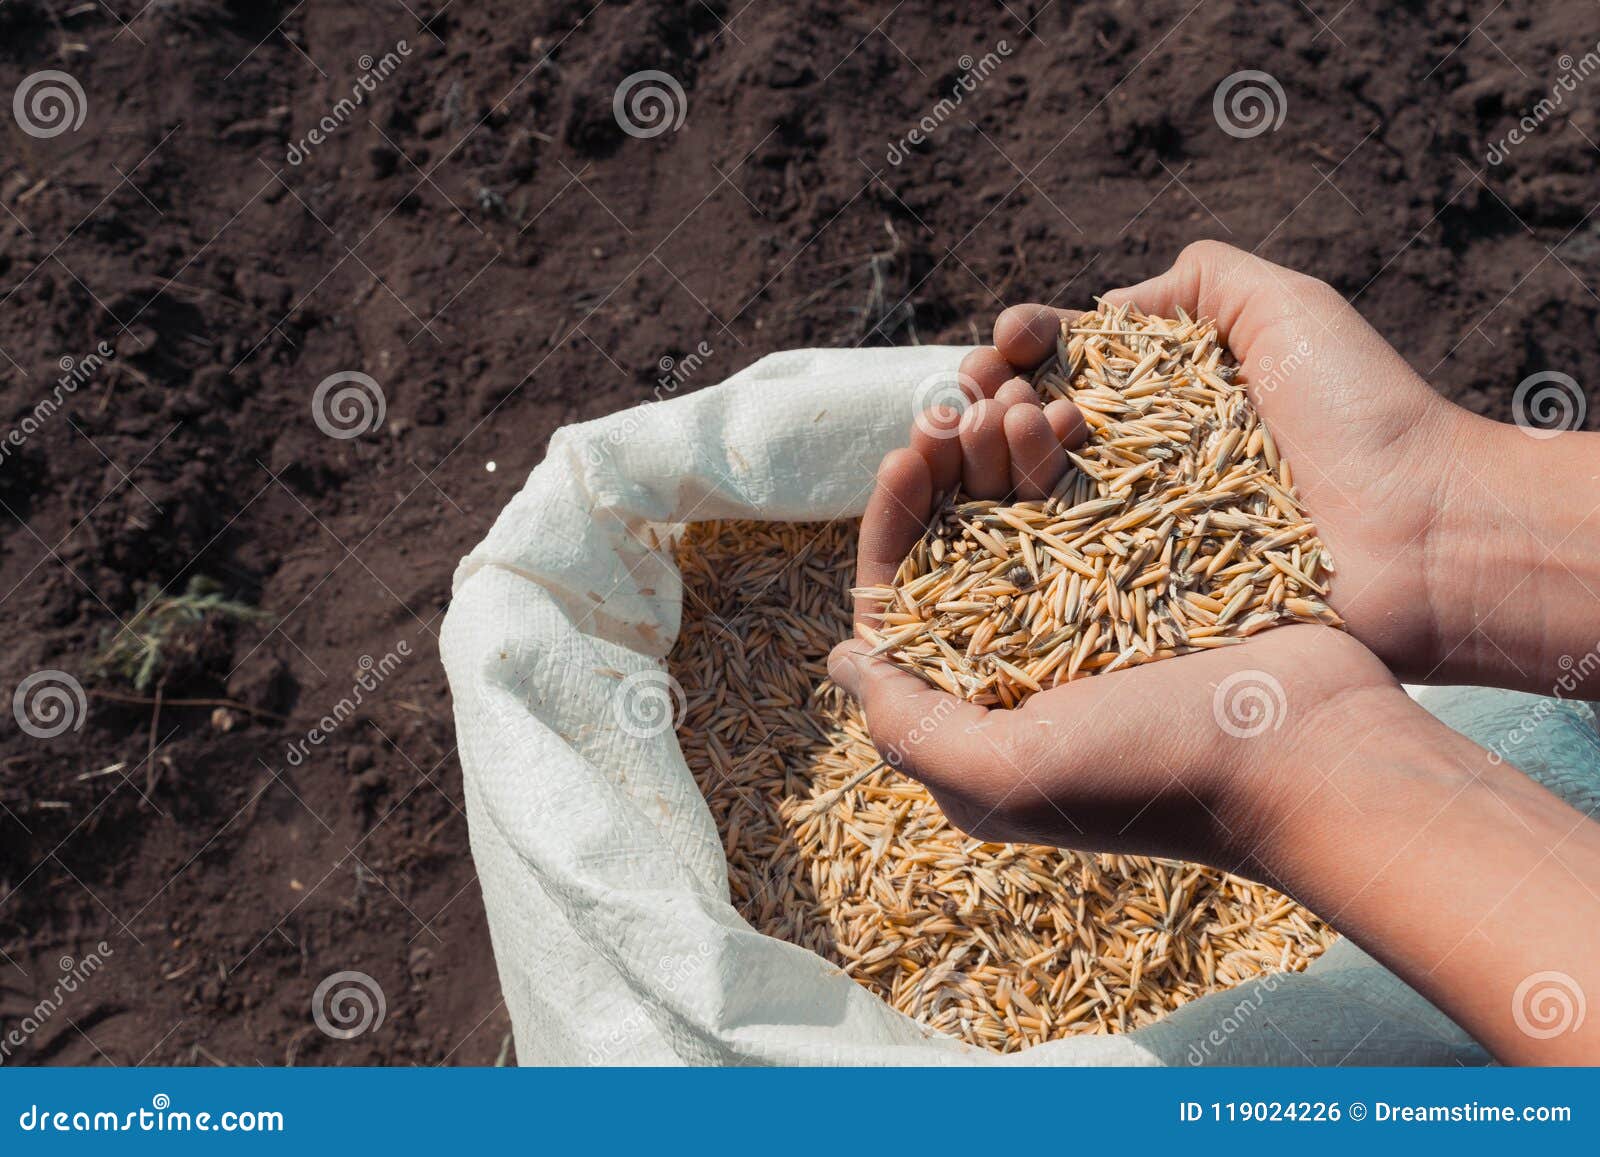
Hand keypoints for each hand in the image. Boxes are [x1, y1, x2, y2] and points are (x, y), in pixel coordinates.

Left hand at [829, 377, 1415, 871]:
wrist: (1310, 751)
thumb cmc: (1150, 776)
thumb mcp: (1001, 775)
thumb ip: (909, 725)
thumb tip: (844, 656)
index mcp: (979, 706)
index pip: (906, 602)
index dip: (894, 525)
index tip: (903, 459)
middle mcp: (1026, 658)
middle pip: (959, 546)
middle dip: (948, 473)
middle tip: (952, 407)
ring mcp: (1092, 612)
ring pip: (1023, 513)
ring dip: (1004, 453)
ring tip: (1010, 399)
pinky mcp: (1152, 574)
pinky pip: (1092, 502)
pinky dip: (1071, 457)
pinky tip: (1065, 408)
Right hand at [962, 241, 1489, 683]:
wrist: (1423, 533)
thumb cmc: (1364, 414)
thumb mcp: (1288, 306)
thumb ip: (1202, 280)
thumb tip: (1105, 304)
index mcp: (1170, 399)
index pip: (1073, 364)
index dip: (1030, 344)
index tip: (1015, 333)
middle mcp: (1141, 464)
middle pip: (1036, 424)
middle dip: (993, 396)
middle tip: (981, 389)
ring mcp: (1135, 533)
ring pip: (1033, 490)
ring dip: (995, 452)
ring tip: (991, 428)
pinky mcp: (1136, 597)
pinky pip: (1056, 565)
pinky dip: (1011, 531)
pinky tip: (992, 497)